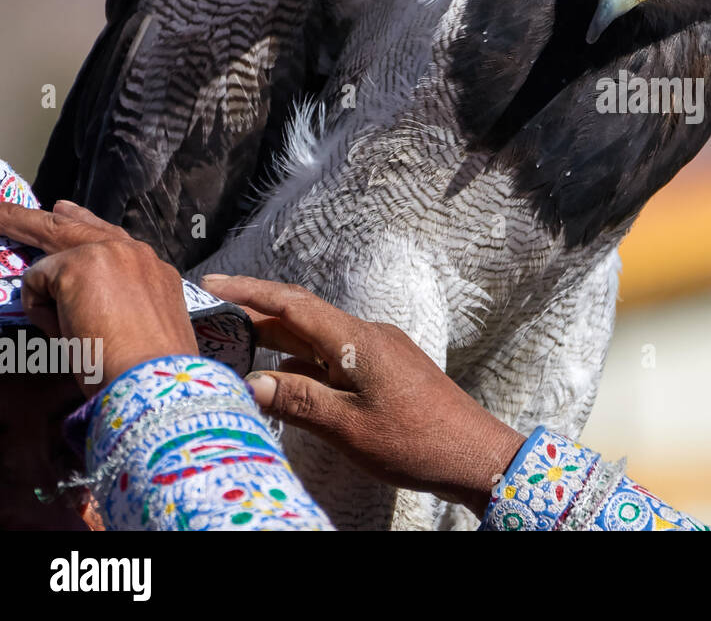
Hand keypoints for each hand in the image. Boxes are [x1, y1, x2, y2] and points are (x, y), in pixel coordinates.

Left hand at [0, 200, 197, 395]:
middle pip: (78, 225)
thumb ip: (113, 304)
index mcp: (155, 273)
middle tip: (5, 211)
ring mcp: (109, 254)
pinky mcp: (78, 266)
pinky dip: (42, 309)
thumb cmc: (147, 367)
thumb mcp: (136, 328)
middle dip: (37, 217)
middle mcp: (136, 254)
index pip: (113, 240)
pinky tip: (62, 330)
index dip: (85, 226)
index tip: (67, 212)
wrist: (155, 377)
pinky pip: (39, 280)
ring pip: (54, 246)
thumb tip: (68, 304)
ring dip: (24, 244)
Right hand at [202, 274, 525, 515]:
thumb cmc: (416, 441)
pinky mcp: (385, 371)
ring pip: (317, 341)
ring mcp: (378, 352)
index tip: (211, 285)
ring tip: (233, 353)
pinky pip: (335, 360)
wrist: (473, 453)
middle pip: (302, 318)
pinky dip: (304, 367)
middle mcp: (368, 336)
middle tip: (209, 322)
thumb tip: (250, 383)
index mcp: (358, 340)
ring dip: (277, 345)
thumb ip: (298, 401)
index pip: (293, 304)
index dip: (249, 292)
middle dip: (254, 318)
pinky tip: (281, 385)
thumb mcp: (347, 427)